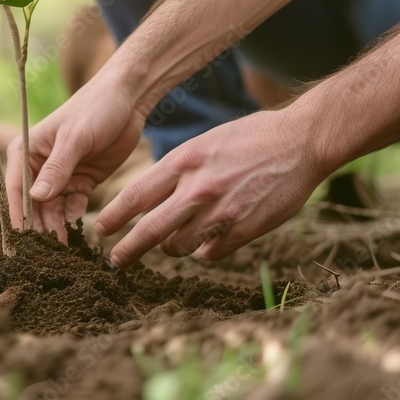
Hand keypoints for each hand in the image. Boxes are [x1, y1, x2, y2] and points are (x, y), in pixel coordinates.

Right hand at [7, 72, 142, 241]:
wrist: (128, 100)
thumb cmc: (95, 108)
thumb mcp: (75, 138)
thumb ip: (56, 169)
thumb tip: (35, 198)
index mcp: (26, 151)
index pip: (16, 190)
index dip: (17, 217)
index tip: (20, 244)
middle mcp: (38, 167)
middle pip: (33, 206)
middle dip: (39, 229)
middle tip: (47, 256)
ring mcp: (60, 177)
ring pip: (52, 211)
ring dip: (56, 230)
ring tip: (63, 252)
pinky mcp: (80, 182)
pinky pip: (72, 208)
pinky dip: (73, 221)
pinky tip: (78, 236)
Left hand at [96, 110, 329, 266]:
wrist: (299, 142)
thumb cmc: (249, 138)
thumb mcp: (204, 144)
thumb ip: (179, 171)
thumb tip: (155, 200)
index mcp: (184, 162)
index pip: (136, 195)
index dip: (114, 216)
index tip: (100, 229)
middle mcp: (198, 189)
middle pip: (150, 230)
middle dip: (128, 250)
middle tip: (114, 261)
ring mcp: (221, 212)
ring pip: (179, 247)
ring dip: (172, 248)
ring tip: (172, 243)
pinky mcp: (244, 229)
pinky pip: (211, 253)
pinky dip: (205, 251)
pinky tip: (209, 241)